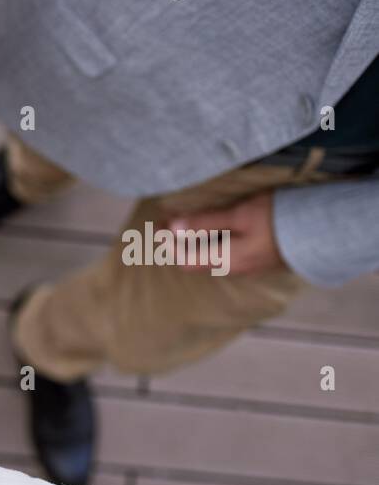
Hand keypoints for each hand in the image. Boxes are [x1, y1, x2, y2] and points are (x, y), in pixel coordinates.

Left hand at [168, 191, 286, 277]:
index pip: (183, 259)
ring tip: (188, 221)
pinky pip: (226, 253)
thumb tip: (171, 228)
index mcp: (224, 261)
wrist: (324, 229)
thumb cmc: (280, 219)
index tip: (159, 223)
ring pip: (211, 257)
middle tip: (168, 220)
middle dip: (179, 242)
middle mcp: (233, 268)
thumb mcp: (240, 216)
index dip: (167, 243)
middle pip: (195, 260)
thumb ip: (205, 223)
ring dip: (196, 241)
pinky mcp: (258, 258)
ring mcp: (247, 265)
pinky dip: (213, 241)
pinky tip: (215, 227)